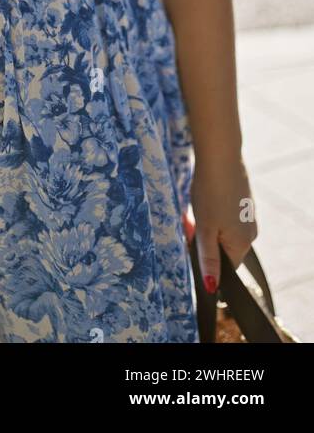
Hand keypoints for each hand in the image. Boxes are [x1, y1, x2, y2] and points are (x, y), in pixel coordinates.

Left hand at [187, 151, 257, 292]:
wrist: (220, 155)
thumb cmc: (211, 192)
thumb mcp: (205, 229)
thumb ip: (209, 258)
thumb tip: (212, 286)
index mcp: (243, 244)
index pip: (226, 268)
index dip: (207, 260)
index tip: (192, 244)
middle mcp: (250, 232)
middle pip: (224, 249)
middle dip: (205, 241)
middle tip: (191, 223)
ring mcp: (248, 216)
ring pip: (223, 231)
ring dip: (208, 226)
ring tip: (197, 207)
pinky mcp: (243, 202)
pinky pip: (226, 217)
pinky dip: (214, 212)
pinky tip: (206, 197)